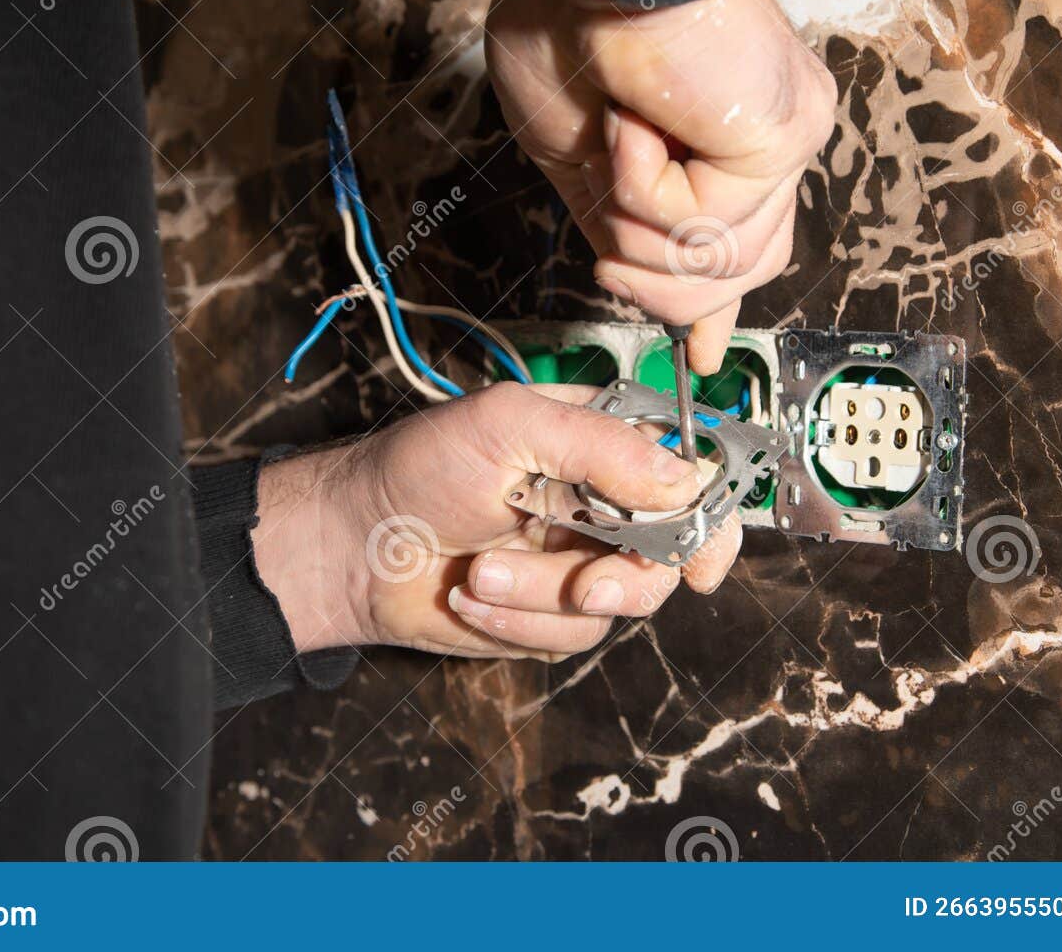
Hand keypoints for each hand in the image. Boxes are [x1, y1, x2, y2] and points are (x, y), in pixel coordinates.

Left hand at [251, 383, 741, 660]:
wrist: (351, 546)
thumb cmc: (418, 467)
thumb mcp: (507, 426)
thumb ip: (601, 446)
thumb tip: (686, 482)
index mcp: (603, 439)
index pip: (691, 469)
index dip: (710, 512)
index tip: (699, 554)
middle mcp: (604, 500)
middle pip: (673, 548)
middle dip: (625, 572)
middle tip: (586, 583)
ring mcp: (581, 559)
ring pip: (622, 599)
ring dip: (546, 593)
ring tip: (478, 572)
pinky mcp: (552, 613)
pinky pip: (575, 634)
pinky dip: (521, 619)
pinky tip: (472, 596)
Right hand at [485, 0, 836, 373]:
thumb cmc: (569, 31)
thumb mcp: (576, 162)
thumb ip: (620, 234)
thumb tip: (641, 300)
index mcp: (719, 152)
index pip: (740, 252)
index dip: (714, 308)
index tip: (704, 355)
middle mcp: (763, 152)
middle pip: (736, 277)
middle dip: (655, 278)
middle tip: (606, 214)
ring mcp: (780, 147)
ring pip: (718, 269)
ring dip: (637, 223)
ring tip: (620, 143)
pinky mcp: (782, 142)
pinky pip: (705, 228)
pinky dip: (645, 184)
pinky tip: (638, 123)